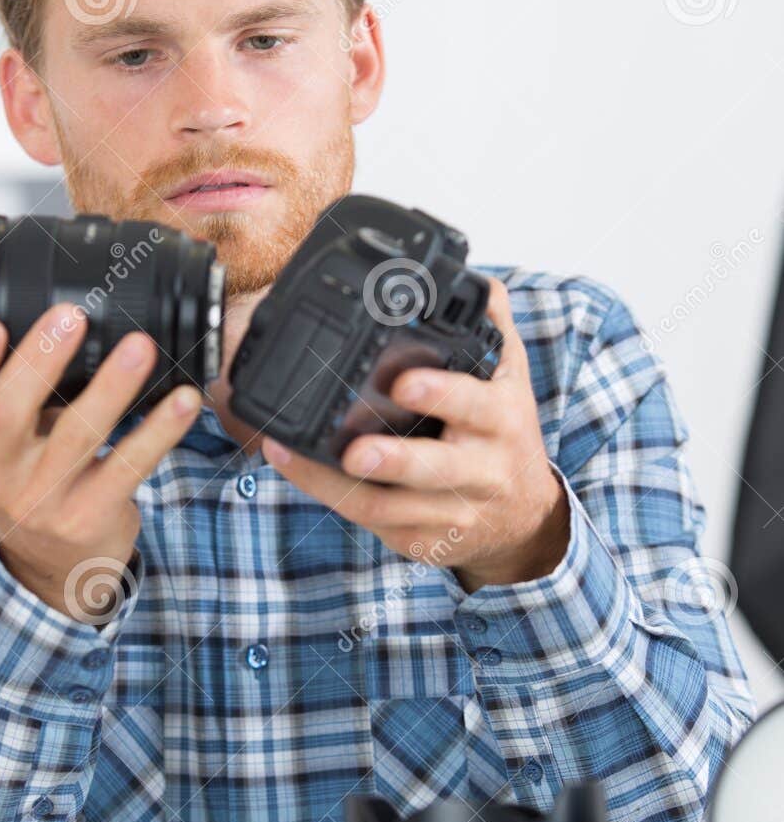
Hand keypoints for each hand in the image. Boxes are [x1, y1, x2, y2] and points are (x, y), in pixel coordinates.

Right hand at [0, 304, 201, 621]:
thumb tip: (59, 313)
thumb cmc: (31, 480)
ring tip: (138, 347)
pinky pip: (128, 466)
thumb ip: (13, 394)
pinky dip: (159, 430)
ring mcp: (42, 501)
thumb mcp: (2, 447)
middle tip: (71, 315)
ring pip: (75, 436)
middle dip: (40, 359)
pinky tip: (182, 401)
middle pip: (7, 413)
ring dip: (111, 387)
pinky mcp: (89, 517)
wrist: (55, 567)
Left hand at [261, 278, 569, 591]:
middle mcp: (482, 470)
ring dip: (338, 485)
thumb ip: (492, 327)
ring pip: (392, 507)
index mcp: (502, 420)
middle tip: (354, 451)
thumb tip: (473, 279)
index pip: (476, 406)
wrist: (525, 519)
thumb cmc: (505, 437)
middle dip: (395, 461)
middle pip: (437, 469)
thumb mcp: (511, 378)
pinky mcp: (423, 541)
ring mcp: (452, 513)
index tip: (403, 382)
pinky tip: (297, 470)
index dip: (442, 394)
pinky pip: (373, 524)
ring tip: (295, 457)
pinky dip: (330, 498)